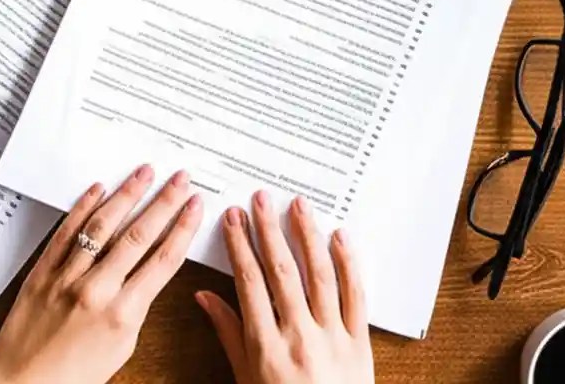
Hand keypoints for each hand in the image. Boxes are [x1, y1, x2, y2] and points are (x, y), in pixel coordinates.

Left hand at [0, 166, 202, 383]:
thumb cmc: (74, 377)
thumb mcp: (122, 347)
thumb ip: (135, 306)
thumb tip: (146, 270)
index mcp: (124, 313)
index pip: (163, 260)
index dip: (183, 228)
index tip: (195, 206)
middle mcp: (97, 290)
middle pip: (139, 235)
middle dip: (164, 202)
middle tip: (180, 179)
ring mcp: (67, 278)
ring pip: (102, 226)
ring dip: (128, 195)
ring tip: (144, 173)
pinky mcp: (42, 272)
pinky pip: (65, 232)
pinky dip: (83, 208)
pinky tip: (98, 189)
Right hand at [196, 193, 373, 383]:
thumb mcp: (245, 378)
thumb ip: (228, 334)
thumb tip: (205, 297)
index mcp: (265, 347)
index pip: (249, 283)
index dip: (239, 246)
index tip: (232, 218)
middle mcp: (299, 337)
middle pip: (282, 272)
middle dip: (268, 231)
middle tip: (260, 199)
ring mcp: (332, 338)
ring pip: (319, 275)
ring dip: (307, 236)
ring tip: (298, 206)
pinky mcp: (359, 343)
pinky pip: (355, 296)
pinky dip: (348, 263)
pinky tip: (340, 237)